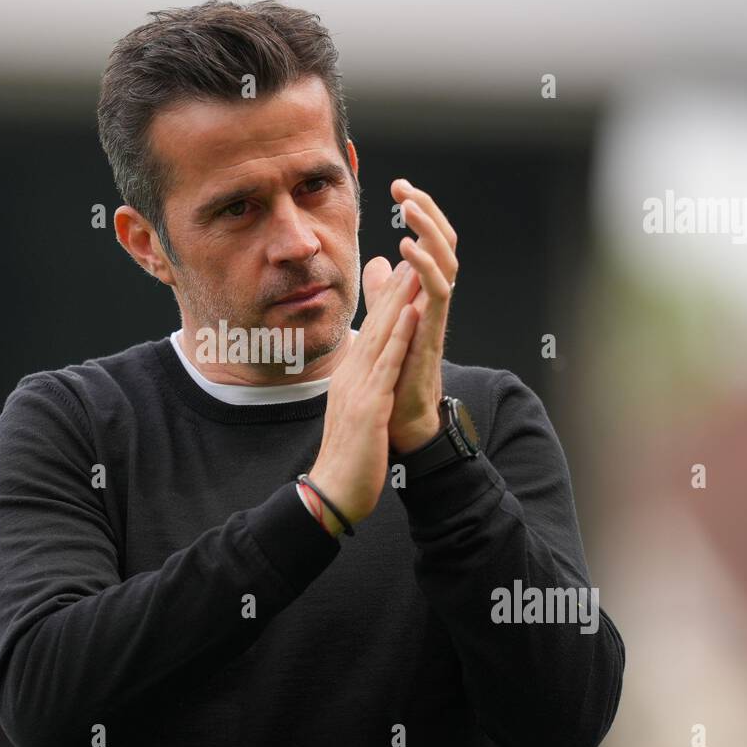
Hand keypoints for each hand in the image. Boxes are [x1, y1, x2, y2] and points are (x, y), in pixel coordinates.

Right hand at [306, 260, 420, 529]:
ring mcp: (358, 389)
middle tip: (410, 255)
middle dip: (394, 290)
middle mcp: (351, 376)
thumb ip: (360, 390)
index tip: (403, 274)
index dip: (387, 302)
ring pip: (382, 336)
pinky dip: (400, 336)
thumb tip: (369, 373)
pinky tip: (410, 312)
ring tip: (413, 269)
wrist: (333, 492)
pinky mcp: (370, 406)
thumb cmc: (348, 459)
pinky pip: (387, 364)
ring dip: (398, 301)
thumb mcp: (354, 415)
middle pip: (375, 325)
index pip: (371, 333)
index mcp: (349, 379)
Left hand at [363, 178, 458, 454]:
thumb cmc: (395, 375)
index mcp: (423, 293)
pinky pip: (438, 293)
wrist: (399, 419)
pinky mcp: (432, 333)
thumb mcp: (384, 321)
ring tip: (408, 207)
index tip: (399, 187)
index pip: (430, 242)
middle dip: (427, 211)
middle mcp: (434, 300)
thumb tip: (377, 263)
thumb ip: (384, 293)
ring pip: (446, 261)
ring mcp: (436, 315)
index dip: (420, 213)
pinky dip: (424, 268)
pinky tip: (407, 249)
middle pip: (444, 243)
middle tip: (404, 188)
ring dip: (428, 231)